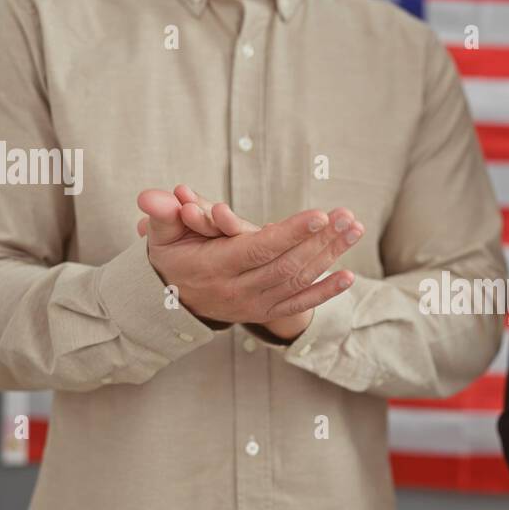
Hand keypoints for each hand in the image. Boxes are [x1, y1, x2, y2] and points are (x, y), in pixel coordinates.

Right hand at [136, 186, 363, 328]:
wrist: (170, 302)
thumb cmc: (171, 256)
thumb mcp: (161, 234)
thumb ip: (162, 214)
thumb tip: (154, 197)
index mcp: (215, 267)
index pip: (259, 250)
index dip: (290, 233)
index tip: (319, 215)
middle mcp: (238, 290)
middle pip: (286, 264)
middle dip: (321, 240)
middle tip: (347, 216)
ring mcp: (255, 304)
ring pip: (298, 280)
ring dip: (330, 256)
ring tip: (354, 229)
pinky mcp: (266, 312)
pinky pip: (299, 304)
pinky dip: (325, 292)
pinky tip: (348, 276)